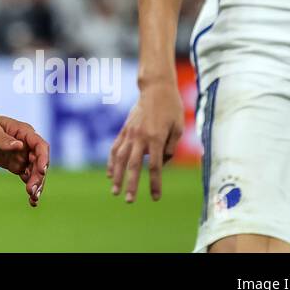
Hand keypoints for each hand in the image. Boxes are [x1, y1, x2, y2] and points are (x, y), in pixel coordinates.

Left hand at [0, 113, 49, 206]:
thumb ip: (3, 140)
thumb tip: (20, 146)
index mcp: (24, 132)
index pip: (40, 146)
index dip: (43, 159)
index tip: (42, 171)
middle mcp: (27, 144)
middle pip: (39, 162)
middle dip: (38, 177)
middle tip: (31, 191)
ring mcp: (23, 156)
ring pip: (35, 172)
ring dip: (37, 185)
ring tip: (33, 199)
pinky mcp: (17, 165)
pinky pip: (27, 177)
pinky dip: (30, 188)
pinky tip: (32, 201)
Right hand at [107, 78, 182, 202]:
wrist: (156, 88)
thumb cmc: (171, 108)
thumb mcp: (178, 128)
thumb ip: (170, 148)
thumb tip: (162, 163)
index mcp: (156, 138)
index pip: (155, 166)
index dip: (155, 183)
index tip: (155, 198)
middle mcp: (140, 137)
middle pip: (134, 166)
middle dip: (131, 184)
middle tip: (128, 200)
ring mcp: (130, 133)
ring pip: (120, 158)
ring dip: (117, 176)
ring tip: (114, 191)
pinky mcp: (125, 129)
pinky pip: (115, 147)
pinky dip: (111, 162)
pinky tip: (110, 173)